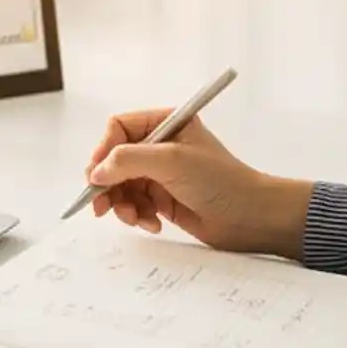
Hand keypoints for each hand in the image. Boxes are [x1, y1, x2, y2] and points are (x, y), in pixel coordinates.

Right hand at [85, 110, 313, 258]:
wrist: (251, 217)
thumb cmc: (220, 181)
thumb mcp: (171, 161)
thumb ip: (128, 160)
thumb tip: (96, 172)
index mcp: (165, 123)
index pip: (119, 129)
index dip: (103, 151)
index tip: (96, 176)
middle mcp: (160, 145)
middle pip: (115, 160)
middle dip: (108, 184)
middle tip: (100, 206)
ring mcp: (161, 173)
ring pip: (121, 185)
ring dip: (122, 205)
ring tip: (135, 219)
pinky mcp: (163, 198)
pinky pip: (134, 204)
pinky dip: (137, 215)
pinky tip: (153, 224)